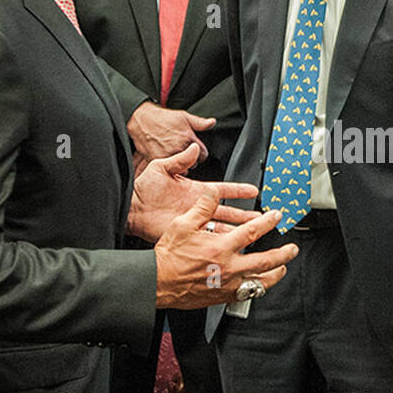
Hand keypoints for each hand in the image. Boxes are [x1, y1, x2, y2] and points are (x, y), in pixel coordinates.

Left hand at [127, 144, 259, 242]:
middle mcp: (198, 207)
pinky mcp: (188, 234)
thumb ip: (180, 159)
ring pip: (222, 226)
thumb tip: (194, 148)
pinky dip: (220, 241)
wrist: (130, 208)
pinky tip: (232, 244)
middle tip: (261, 217)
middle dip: (245, 213)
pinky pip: (208, 237)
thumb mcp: (162, 168)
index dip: (238, 190)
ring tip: (253, 232)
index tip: (253, 191)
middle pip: (228, 211)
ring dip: (237, 229)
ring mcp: (194, 221)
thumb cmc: (143, 188)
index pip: (223, 190)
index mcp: (195, 191)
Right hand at [128, 100, 213, 172]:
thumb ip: (200, 122)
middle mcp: (180, 149)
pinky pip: (168, 169)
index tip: (195, 151)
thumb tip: (212, 122)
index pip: (203, 155)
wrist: (141, 120)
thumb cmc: (162, 118)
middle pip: (193, 164)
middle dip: (191, 160)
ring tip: (175, 157)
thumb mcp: (184, 116)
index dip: (201, 154)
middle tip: (183, 153)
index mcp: (189, 139)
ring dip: (180, 166)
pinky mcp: (157, 160)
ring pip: (181, 169)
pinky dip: (168, 166)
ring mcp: (168, 155)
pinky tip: (166, 159)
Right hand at [154, 189, 297, 308]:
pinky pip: (248, 294)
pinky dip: (257, 288)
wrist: (158, 282)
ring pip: (261, 281)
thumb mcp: (182, 224)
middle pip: (267, 260)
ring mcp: (228, 284)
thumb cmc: (168, 256)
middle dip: (283, 253)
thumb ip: (202, 208)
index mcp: (221, 247)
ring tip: (282, 268)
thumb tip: (213, 193)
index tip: (277, 216)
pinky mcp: (223, 296)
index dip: (268, 221)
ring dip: (276, 273)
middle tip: (292, 248)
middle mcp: (229, 267)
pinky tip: (260, 284)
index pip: (253, 231)